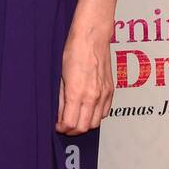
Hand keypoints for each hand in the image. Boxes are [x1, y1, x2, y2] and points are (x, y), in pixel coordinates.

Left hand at [56, 15, 113, 134]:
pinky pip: (105, 112)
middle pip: (85, 127)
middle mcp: (93, 96)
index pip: (71, 123)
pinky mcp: (111, 90)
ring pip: (97, 122)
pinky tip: (87, 111)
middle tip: (64, 126)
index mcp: (78, 93)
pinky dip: (96, 116)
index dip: (63, 128)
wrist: (92, 37)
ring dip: (85, 125)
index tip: (57, 126)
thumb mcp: (60, 75)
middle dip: (73, 130)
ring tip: (75, 120)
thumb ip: (60, 97)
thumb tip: (59, 113)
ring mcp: (104, 94)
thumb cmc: (73, 51)